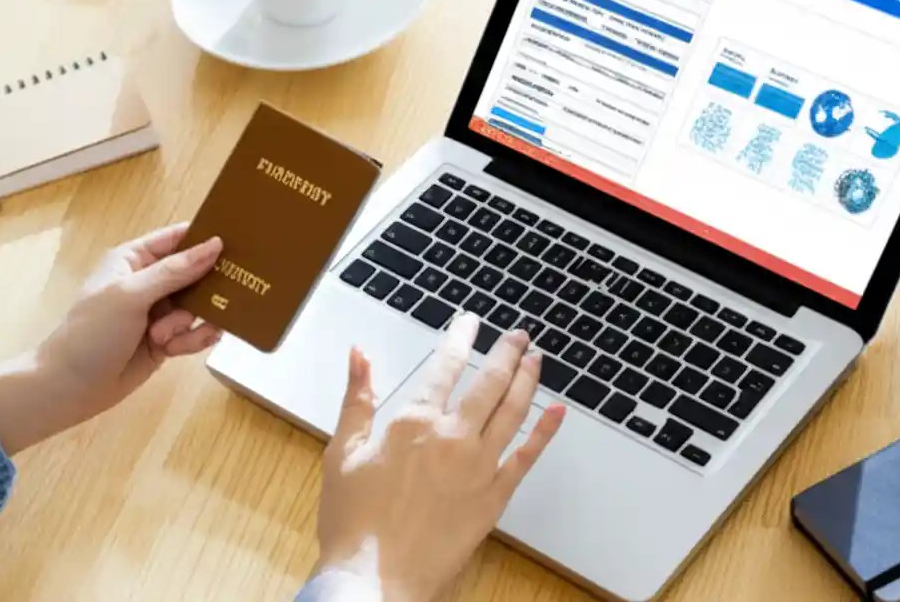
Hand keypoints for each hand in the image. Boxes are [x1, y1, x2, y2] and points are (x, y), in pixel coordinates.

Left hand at [0, 223, 224, 454]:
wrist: (71, 387)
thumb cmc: (93, 332)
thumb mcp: (131, 294)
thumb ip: (175, 271)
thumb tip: (216, 244)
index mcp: (135, 259)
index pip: (178, 238)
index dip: (206, 238)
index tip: (240, 242)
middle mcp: (150, 282)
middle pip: (198, 273)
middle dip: (205, 290)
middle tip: (220, 298)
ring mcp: (160, 312)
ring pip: (201, 307)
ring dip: (190, 322)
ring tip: (167, 337)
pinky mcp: (168, 340)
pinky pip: (196, 332)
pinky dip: (191, 340)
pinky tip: (176, 349)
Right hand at [314, 313, 565, 601]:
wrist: (372, 580)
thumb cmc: (352, 522)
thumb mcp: (340, 451)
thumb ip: (356, 398)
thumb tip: (360, 355)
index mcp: (413, 421)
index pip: (445, 366)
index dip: (461, 338)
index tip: (470, 322)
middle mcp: (452, 437)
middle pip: (490, 382)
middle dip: (507, 352)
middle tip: (518, 335)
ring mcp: (478, 467)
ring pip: (513, 411)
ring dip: (528, 379)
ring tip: (536, 359)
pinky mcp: (494, 497)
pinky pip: (526, 457)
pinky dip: (545, 432)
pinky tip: (558, 412)